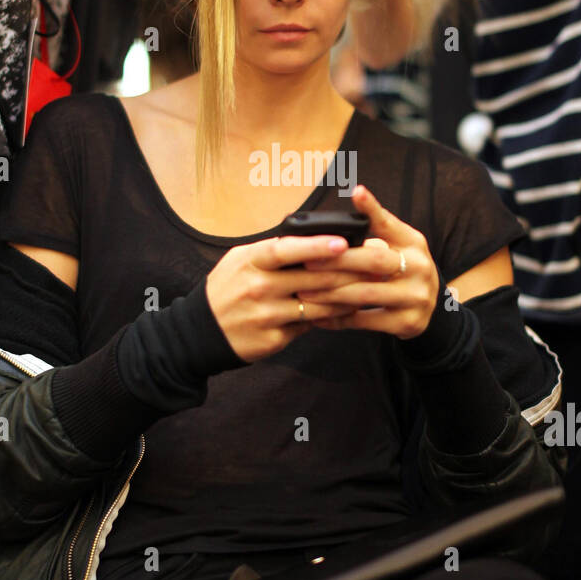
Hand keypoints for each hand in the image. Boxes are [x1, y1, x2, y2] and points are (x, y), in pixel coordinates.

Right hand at [205, 233, 362, 361]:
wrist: (201, 331)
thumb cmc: (228, 287)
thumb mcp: (242, 260)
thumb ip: (275, 251)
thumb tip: (317, 240)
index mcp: (251, 261)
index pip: (287, 250)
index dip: (316, 246)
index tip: (343, 243)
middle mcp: (259, 287)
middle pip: (313, 279)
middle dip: (351, 271)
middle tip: (379, 265)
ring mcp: (266, 315)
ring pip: (318, 305)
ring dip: (348, 297)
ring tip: (370, 287)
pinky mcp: (273, 339)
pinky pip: (309, 325)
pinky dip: (329, 317)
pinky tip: (346, 311)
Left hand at [296, 185, 439, 338]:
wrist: (429, 307)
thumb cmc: (402, 269)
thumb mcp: (398, 245)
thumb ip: (377, 229)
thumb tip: (346, 204)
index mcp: (414, 243)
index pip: (390, 223)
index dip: (373, 209)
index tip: (356, 192)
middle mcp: (420, 267)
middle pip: (374, 260)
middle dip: (337, 261)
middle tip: (307, 261)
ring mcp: (416, 297)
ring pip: (365, 293)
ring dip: (331, 293)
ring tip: (304, 292)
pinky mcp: (408, 323)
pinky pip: (365, 321)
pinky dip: (338, 318)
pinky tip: (318, 316)